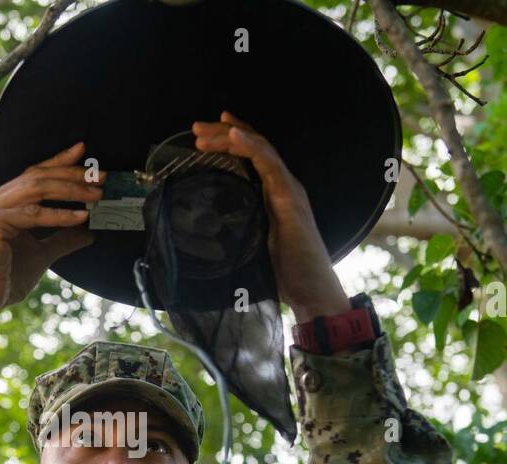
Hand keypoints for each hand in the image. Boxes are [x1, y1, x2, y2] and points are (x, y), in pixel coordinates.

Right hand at [0, 141, 103, 316]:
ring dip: (71, 190)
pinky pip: (33, 214)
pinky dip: (59, 214)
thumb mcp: (43, 253)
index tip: (83, 152)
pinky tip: (81, 217)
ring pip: (37, 188)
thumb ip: (63, 239)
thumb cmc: (5, 279)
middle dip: (72, 174)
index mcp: (1, 202)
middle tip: (101, 177)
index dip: (59, 161)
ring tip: (97, 194)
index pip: (34, 174)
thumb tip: (88, 233)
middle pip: (38, 176)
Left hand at [191, 111, 349, 318]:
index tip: (204, 134)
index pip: (252, 158)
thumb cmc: (283, 276)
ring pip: (259, 149)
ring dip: (230, 137)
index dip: (231, 140)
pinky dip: (251, 146)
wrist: (312, 293)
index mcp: (273, 195)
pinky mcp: (290, 199)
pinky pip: (270, 164)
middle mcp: (282, 186)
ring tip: (203, 133)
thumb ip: (233, 234)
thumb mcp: (249, 247)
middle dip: (223, 133)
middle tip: (195, 127)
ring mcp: (288, 190)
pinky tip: (233, 136)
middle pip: (253, 147)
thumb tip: (201, 239)